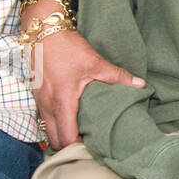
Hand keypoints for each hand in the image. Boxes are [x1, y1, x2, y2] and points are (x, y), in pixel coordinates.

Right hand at [29, 29, 144, 149]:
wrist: (42, 32)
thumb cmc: (66, 48)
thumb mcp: (94, 62)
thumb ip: (116, 77)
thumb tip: (140, 85)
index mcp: (62, 103)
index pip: (66, 138)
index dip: (79, 146)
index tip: (95, 146)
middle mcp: (47, 107)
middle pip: (55, 140)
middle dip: (69, 145)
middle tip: (90, 143)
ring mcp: (40, 102)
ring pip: (48, 129)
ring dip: (62, 134)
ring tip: (82, 132)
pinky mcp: (38, 95)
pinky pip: (45, 118)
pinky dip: (57, 123)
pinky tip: (72, 117)